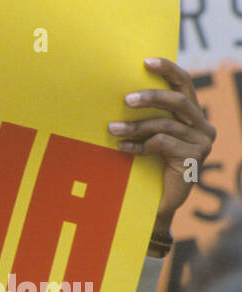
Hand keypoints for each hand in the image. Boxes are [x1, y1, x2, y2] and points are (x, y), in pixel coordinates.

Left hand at [110, 58, 214, 231]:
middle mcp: (203, 126)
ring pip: (165, 124)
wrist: (157, 205)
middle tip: (125, 100)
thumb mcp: (149, 138)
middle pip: (178, 101)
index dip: (168, 70)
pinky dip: (139, 145)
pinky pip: (162, 143)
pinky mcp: (194, 158)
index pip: (184, 85)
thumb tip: (122, 97)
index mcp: (193, 116)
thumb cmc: (149, 169)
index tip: (145, 61)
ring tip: (112, 130)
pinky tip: (123, 148)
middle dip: (151, 97)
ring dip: (135, 126)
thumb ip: (147, 119)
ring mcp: (202, 142)